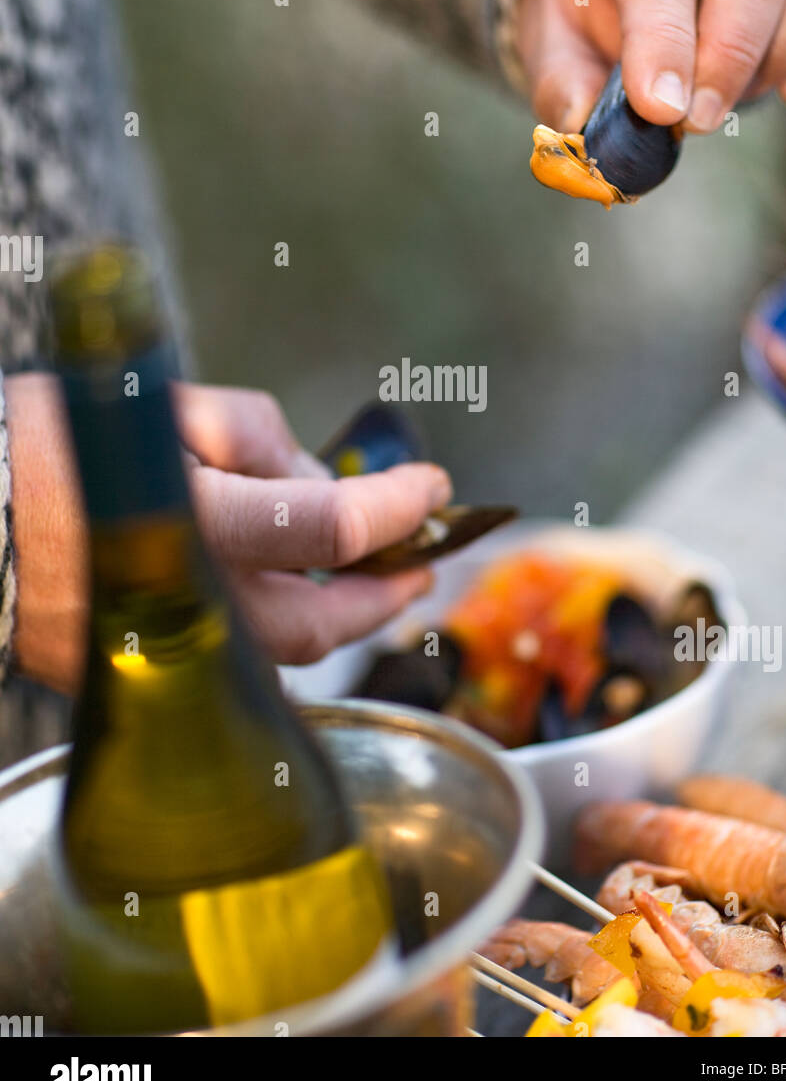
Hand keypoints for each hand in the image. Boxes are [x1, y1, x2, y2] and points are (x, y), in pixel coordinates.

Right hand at [6, 375, 449, 691]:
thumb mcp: (169, 410)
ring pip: (279, 656)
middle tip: (421, 561)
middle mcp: (186, 599)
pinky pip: (233, 662)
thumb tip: (322, 484)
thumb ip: (260, 442)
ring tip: (372, 581)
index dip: (397, 506)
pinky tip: (296, 601)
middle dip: (382, 593)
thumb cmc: (57, 444)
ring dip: (339, 620)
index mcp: (195, 521)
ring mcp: (157, 648)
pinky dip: (278, 634)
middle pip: (319, 623)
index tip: (433, 487)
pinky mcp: (133, 670)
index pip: (332, 526)